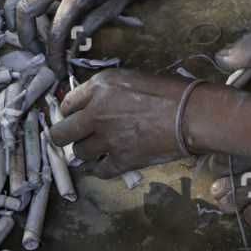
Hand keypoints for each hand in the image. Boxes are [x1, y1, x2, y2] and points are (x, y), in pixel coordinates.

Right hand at [6, 0, 158, 79]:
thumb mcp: (116, 6)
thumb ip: (89, 26)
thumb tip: (70, 47)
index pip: (56, 30)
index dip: (54, 55)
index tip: (59, 70)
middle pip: (26, 7)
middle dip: (25, 36)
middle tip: (38, 54)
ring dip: (15, 10)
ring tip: (22, 31)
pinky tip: (32, 9)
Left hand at [49, 67, 194, 175]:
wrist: (190, 114)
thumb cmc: (170, 91)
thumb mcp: (132, 79)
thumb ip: (108, 93)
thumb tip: (96, 106)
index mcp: (100, 86)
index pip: (67, 103)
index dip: (70, 112)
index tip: (76, 117)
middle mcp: (96, 112)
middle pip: (61, 133)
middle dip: (65, 137)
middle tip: (76, 138)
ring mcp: (106, 139)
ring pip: (79, 153)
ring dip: (87, 152)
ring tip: (100, 148)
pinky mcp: (120, 160)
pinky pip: (99, 172)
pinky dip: (102, 169)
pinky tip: (109, 164)